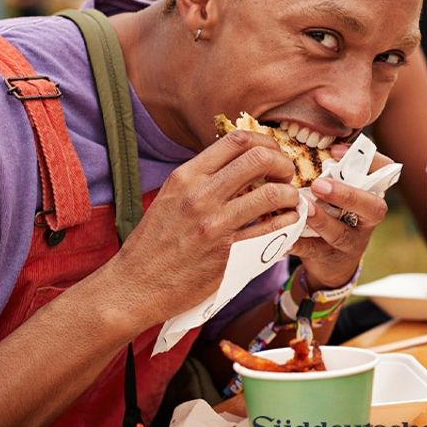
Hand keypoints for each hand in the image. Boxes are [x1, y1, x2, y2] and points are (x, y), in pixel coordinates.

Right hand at [106, 130, 300, 326]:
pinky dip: (288, 222)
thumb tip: (240, 163)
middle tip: (287, 176)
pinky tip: (288, 222)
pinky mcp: (228, 254)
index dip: (265, 142)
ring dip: (290, 195)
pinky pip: (272, 231)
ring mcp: (215, 225)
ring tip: (291, 201)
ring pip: (272, 194)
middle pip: (260, 159)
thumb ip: (202, 179)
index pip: (236, 140)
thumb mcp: (171, 197)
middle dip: (284, 163)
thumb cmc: (154, 243)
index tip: (273, 153)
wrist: (135, 286)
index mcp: (186, 176)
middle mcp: (200, 195)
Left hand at [289, 145, 391, 288]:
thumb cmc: (335, 214)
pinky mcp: (330, 258)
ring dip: (321, 220)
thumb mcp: (342, 192)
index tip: (336, 151)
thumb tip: (314, 140)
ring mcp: (351, 241)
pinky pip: (315, 252)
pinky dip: (299, 244)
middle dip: (347, 194)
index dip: (369, 160)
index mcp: (371, 194)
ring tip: (304, 208)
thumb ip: (335, 170)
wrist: (332, 262)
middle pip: (372, 207)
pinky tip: (286, 237)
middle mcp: (367, 218)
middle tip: (319, 184)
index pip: (385, 171)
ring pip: (341, 232)